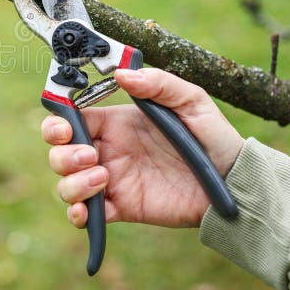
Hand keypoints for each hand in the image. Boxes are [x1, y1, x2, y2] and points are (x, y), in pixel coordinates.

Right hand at [41, 68, 243, 228]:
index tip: (63, 126)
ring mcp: (112, 180)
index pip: (71, 118)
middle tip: (90, 155)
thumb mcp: (191, 100)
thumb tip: (122, 74)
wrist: (232, 182)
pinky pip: (87, 215)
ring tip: (102, 178)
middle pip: (60, 151)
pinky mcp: (121, 207)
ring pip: (66, 183)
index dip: (57, 122)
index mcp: (116, 122)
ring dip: (72, 182)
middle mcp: (108, 150)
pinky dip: (77, 214)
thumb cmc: (212, 136)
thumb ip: (158, 83)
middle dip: (61, 153)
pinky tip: (87, 211)